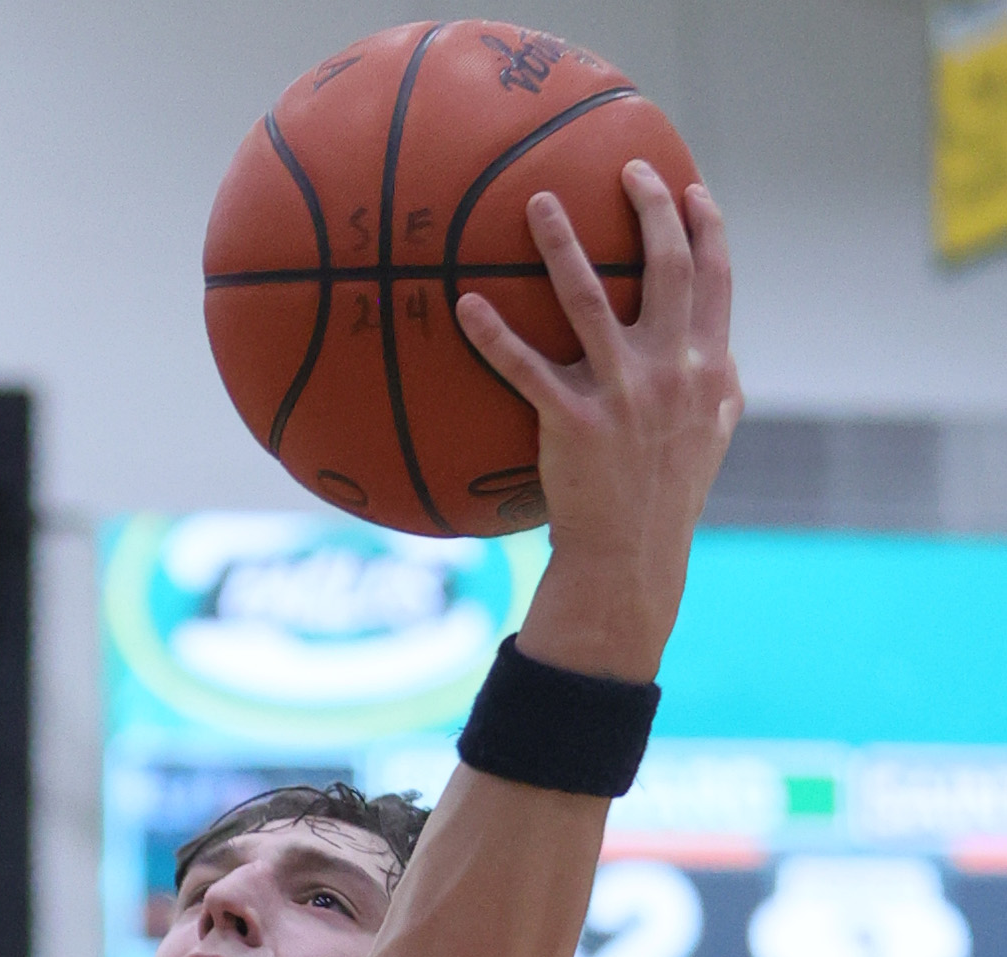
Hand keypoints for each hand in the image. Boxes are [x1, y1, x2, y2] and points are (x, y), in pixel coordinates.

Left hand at [458, 161, 740, 674]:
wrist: (630, 557)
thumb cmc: (668, 496)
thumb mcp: (711, 436)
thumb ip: (718, 385)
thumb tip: (722, 352)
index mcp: (707, 366)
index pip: (716, 278)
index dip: (705, 226)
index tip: (689, 189)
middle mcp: (670, 370)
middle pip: (666, 265)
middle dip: (650, 206)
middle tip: (627, 168)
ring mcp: (622, 393)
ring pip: (588, 298)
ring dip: (562, 242)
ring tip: (536, 202)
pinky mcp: (572, 421)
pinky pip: (523, 367)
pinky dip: (493, 334)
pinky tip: (465, 304)